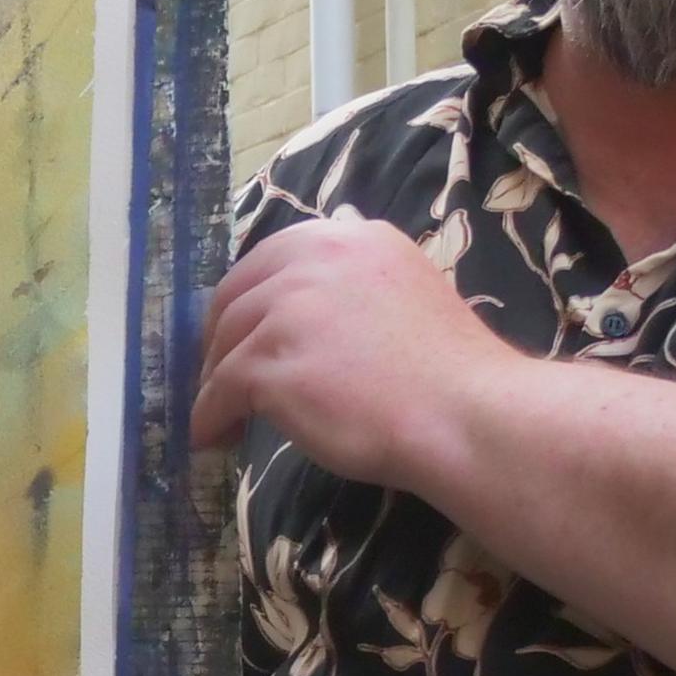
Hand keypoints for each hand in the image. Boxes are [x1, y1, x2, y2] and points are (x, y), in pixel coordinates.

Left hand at [187, 212, 516, 494]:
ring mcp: (288, 310)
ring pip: (227, 345)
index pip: (274, 256)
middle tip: (219, 374)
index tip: (243, 329)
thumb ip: (359, 279)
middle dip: (221, 337)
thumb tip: (330, 256)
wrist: (466, 414)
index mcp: (353, 238)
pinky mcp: (269, 362)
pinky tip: (213, 438)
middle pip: (237, 295)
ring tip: (219, 417)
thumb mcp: (407, 290)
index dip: (249, 297)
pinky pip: (221, 390)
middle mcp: (316, 260)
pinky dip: (209, 416)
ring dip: (214, 383)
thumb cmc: (450, 370)